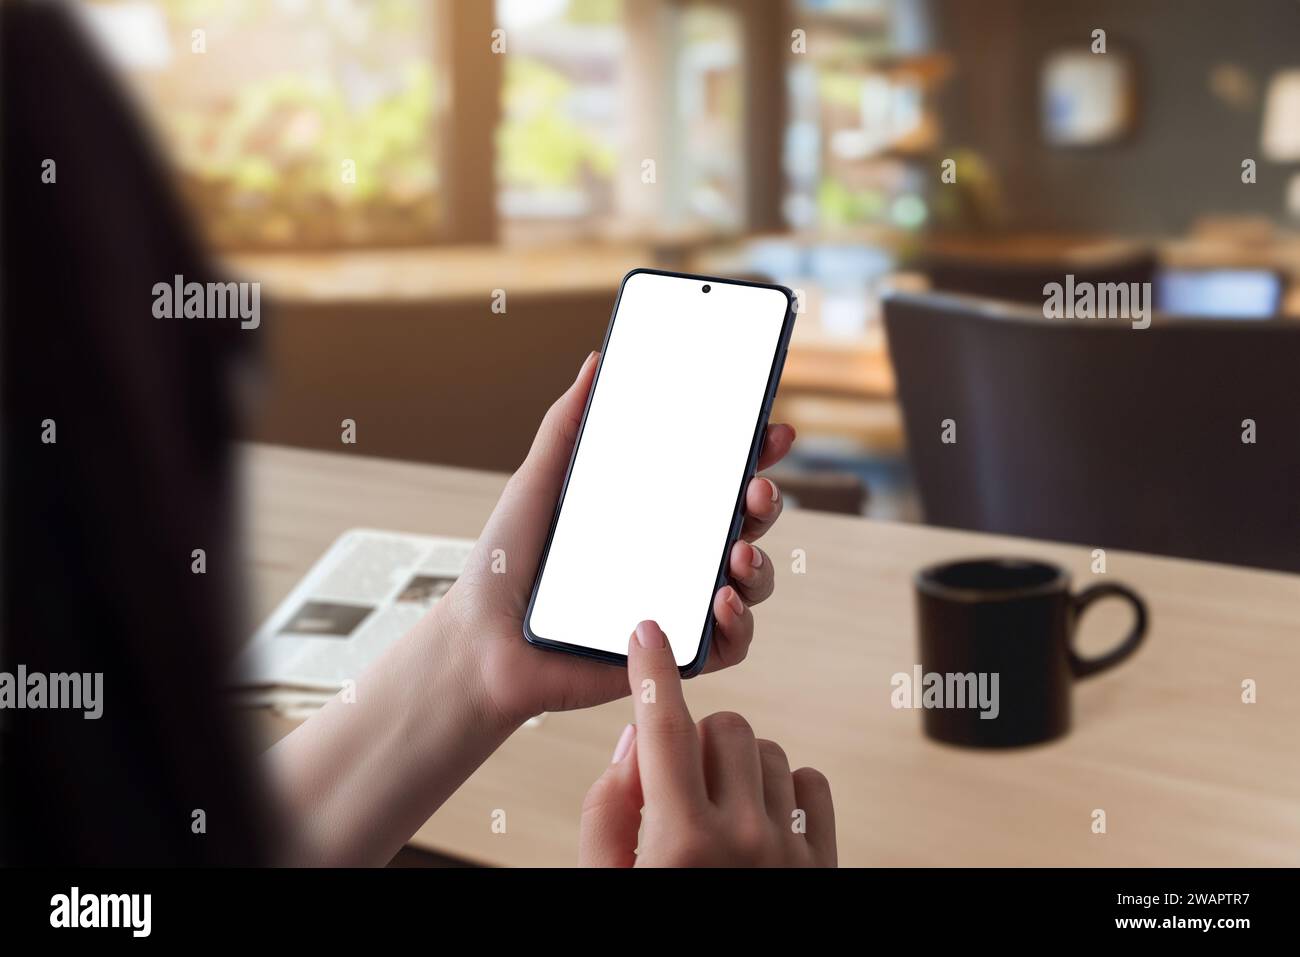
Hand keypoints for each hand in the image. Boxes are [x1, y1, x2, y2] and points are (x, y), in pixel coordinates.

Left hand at [440, 351, 795, 725]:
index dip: (752, 454)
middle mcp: (673, 556)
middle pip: (745, 525)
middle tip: (757, 490)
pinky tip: (720, 602)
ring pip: (750, 581)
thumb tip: (598, 360)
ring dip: (761, 564)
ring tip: (738, 553)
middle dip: (767, 501)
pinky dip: (740, 623)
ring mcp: (677, 604)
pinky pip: (731, 643)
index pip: (716, 478)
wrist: (481, 644)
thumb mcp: (538, 482)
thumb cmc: (503, 566)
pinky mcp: (675, 655)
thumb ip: (568, 423)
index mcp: (651, 513)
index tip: (770, 431)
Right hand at [579, 621, 835, 866]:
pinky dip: (783, 789)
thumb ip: (606, 811)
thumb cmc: (652, 933)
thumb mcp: (604, 882)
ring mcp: (790, 851)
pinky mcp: (822, 863)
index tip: (648, 633)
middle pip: (726, 726)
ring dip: (738, 765)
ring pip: (770, 751)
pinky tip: (757, 820)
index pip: (664, 730)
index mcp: (681, 842)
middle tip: (677, 782)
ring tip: (716, 810)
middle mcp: (743, 839)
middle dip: (696, 740)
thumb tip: (634, 742)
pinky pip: (811, 784)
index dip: (652, 672)